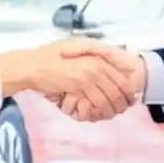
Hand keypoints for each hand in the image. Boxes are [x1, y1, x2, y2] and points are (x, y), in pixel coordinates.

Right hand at [0, 40, 138, 120]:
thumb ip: (94, 53)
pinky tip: (97, 115)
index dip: (129, 89)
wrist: (34, 66)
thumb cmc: (52, 56)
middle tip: (123, 110)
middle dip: (124, 102)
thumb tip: (110, 62)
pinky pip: (96, 104)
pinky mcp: (80, 87)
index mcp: (99, 55)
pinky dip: (99, 112)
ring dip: (112, 110)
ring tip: (111, 114)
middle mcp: (97, 65)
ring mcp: (89, 76)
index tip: (130, 97)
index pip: (123, 75)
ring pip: (110, 99)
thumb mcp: (76, 47)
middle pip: (120, 88)